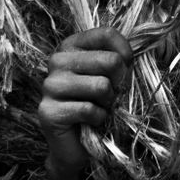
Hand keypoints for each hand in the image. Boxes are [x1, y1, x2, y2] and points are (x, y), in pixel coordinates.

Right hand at [38, 27, 131, 177]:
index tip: (126, 68)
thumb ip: (119, 58)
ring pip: (102, 86)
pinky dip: (99, 119)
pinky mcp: (48, 111)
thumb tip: (131, 56)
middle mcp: (57, 61)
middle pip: (110, 61)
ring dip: (108, 103)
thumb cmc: (98, 104)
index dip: (125, 52)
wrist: (76, 145)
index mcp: (71, 46)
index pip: (106, 33)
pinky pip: (90, 110)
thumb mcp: (110, 75)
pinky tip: (90, 122)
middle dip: (120, 83)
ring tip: (99, 108)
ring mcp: (49, 85)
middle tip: (110, 96)